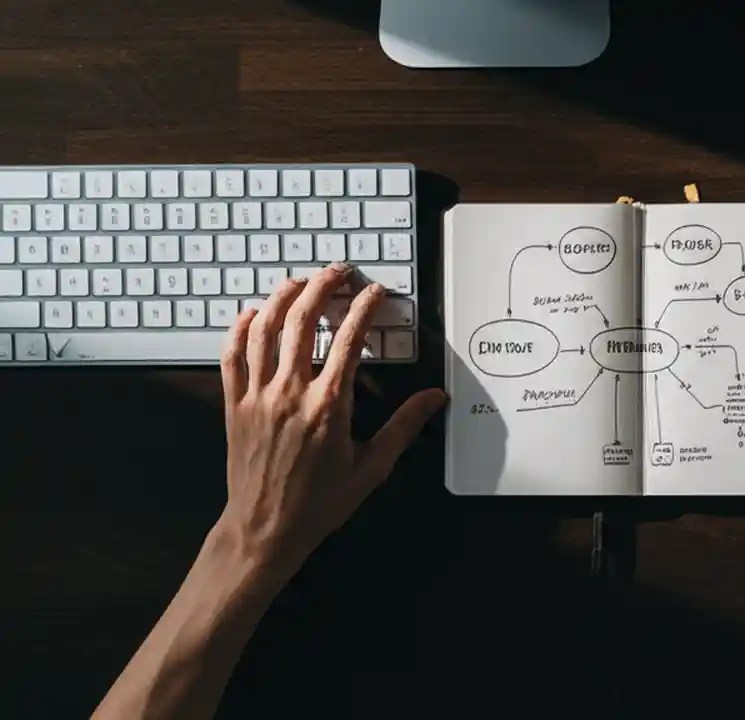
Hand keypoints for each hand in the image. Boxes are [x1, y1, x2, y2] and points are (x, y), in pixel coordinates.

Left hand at [218, 263, 445, 568]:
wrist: (265, 529)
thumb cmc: (321, 503)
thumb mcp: (372, 467)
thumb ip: (403, 426)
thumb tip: (435, 397)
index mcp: (328, 407)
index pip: (349, 340)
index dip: (364, 308)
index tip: (375, 292)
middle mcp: (289, 394)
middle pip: (302, 321)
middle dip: (322, 287)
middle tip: (338, 271)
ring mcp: (257, 396)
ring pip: (264, 329)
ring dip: (281, 297)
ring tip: (299, 280)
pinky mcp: (233, 405)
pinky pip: (232, 355)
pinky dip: (241, 328)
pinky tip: (252, 313)